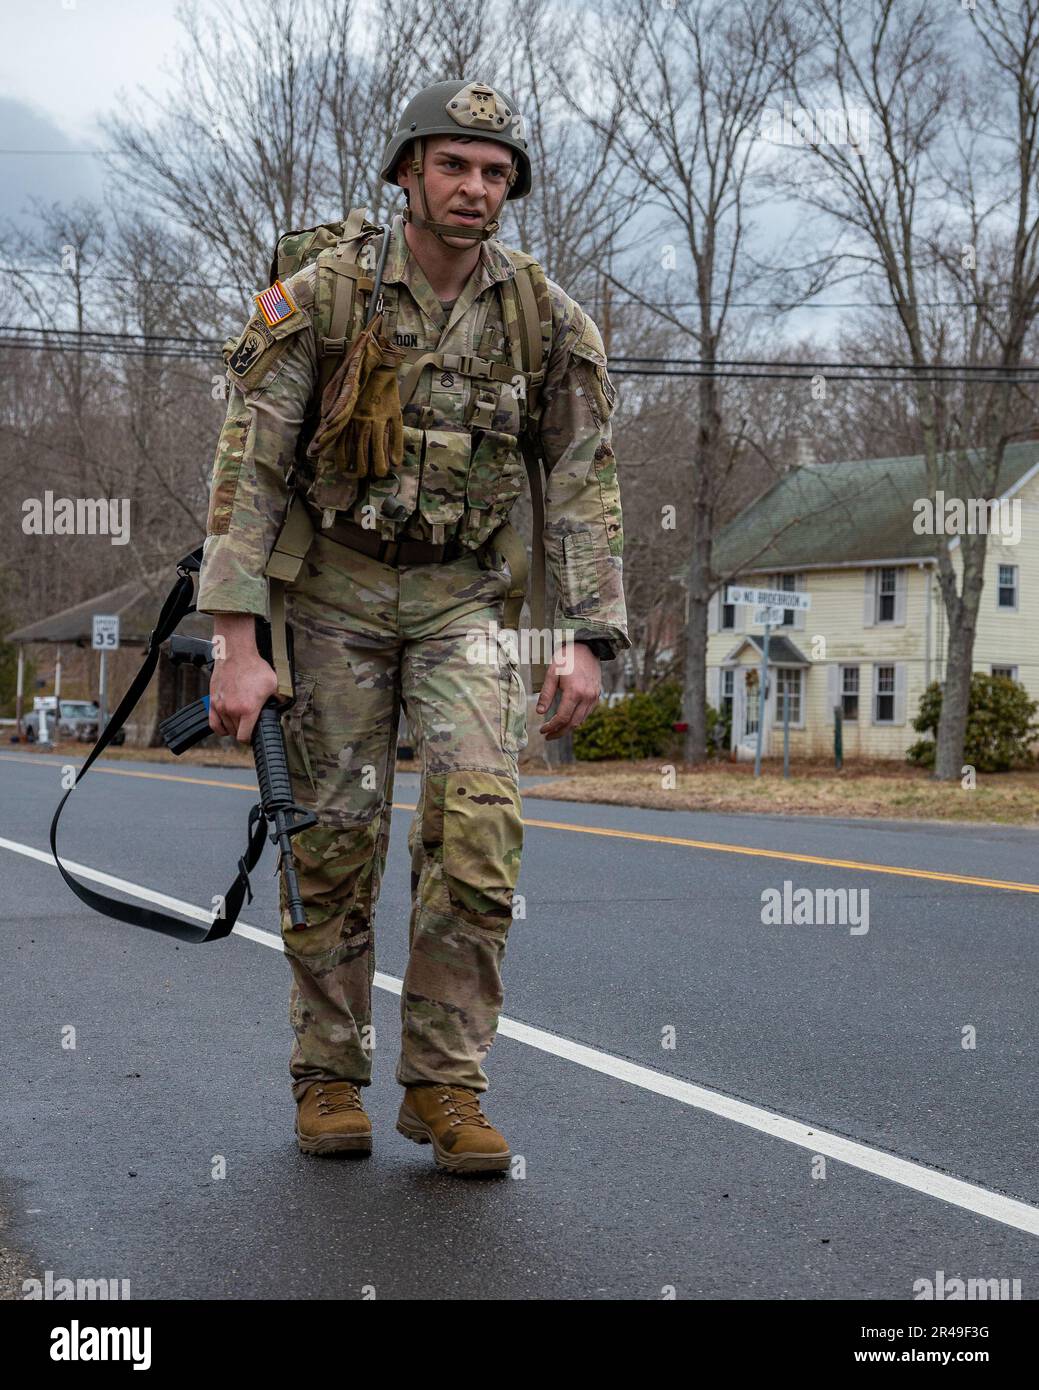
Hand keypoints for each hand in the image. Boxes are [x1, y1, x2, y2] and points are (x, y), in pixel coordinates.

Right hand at [208, 614, 278, 742]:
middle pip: (236, 733)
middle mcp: (232, 710)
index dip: (250, 739)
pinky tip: (227, 725)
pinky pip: (213, 724)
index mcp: (248, 709)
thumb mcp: (274, 684)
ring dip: (234, 727)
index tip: (254, 736)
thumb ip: (279, 699)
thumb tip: (282, 708)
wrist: (236, 654)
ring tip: (241, 720)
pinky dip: (220, 727)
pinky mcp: (212, 701)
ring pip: (226, 728)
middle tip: (251, 723)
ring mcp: (220, 706)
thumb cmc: (254, 667)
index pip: (244, 737)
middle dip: (245, 730)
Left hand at [536, 642, 600, 740]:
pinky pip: (586, 713)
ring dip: (567, 728)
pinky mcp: (597, 696)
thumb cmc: (566, 658)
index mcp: (574, 691)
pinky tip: (566, 719)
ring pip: (581, 720)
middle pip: (573, 723)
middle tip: (547, 736)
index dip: (551, 727)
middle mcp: (587, 697)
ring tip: (555, 730)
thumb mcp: (552, 674)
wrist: (586, 647)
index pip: (562, 717)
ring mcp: (594, 697)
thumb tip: (539, 712)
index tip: (542, 730)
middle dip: (559, 732)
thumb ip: (546, 694)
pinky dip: (576, 719)